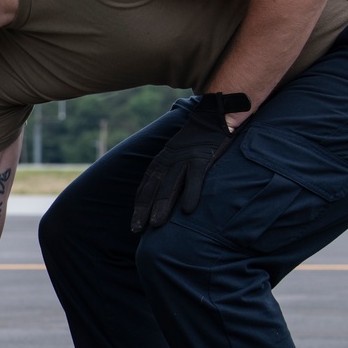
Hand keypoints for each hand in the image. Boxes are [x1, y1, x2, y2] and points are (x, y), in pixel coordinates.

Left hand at [131, 92, 250, 232]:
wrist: (213, 117)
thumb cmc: (197, 142)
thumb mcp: (177, 155)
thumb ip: (170, 173)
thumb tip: (164, 198)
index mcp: (162, 161)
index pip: (146, 185)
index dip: (139, 205)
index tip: (134, 225)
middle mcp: (169, 160)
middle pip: (153, 187)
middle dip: (144, 209)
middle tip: (138, 229)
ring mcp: (185, 158)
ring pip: (170, 184)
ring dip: (162, 204)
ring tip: (156, 224)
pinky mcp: (203, 157)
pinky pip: (196, 177)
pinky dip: (191, 193)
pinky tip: (188, 210)